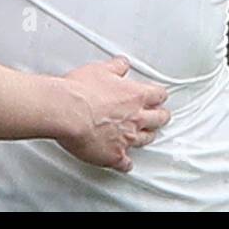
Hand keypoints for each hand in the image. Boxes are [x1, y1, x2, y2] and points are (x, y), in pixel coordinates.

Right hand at [56, 56, 170, 171]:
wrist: (67, 111)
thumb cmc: (80, 91)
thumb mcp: (100, 70)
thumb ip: (115, 67)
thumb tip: (122, 64)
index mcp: (135, 96)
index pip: (158, 95)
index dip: (159, 96)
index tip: (159, 96)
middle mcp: (135, 118)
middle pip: (158, 119)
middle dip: (161, 116)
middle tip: (161, 115)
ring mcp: (126, 138)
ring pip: (145, 140)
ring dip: (147, 136)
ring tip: (147, 135)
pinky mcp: (114, 155)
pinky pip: (126, 163)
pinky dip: (126, 163)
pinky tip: (125, 162)